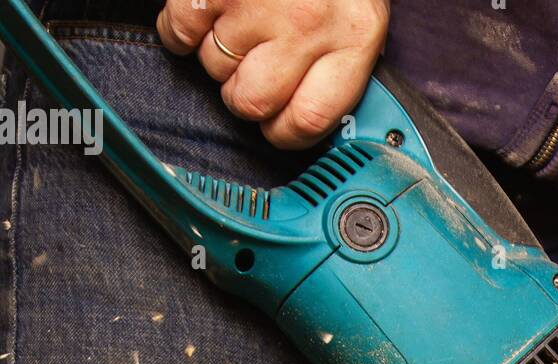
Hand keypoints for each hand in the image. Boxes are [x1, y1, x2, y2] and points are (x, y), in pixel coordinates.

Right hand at [157, 0, 388, 148]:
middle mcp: (305, 23)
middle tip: (248, 72)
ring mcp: (255, 1)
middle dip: (242, 96)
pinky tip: (202, 11)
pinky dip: (180, 29)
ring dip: (215, 55)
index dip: (285, 133)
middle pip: (251, 103)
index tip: (277, 126)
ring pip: (214, 68)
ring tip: (233, 25)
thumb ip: (337, 62)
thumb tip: (302, 118)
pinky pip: (179, 32)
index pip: (309, 120)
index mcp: (351, 36)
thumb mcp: (355, 11)